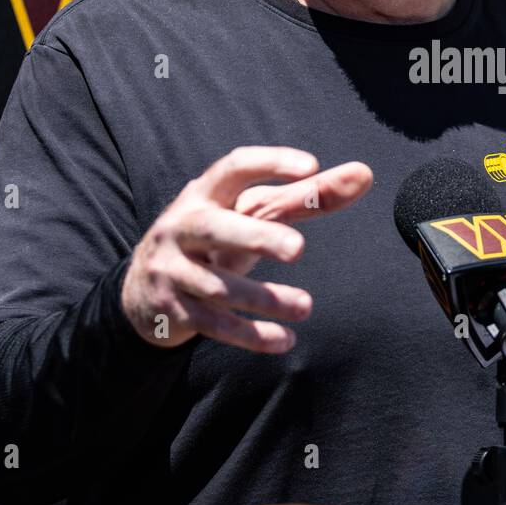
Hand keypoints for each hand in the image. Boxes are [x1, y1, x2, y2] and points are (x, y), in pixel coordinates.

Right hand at [121, 146, 372, 352]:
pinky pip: (213, 324)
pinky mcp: (173, 310)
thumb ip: (306, 196)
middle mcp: (182, 227)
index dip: (269, 163)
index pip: (234, 167)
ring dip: (264, 298)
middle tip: (299, 249)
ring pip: (216, 286)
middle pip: (215, 228)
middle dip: (257, 237)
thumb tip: (363, 173)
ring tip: (306, 307)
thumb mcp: (252, 215)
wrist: (142, 291)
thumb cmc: (215, 239)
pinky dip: (250, 334)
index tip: (311, 166)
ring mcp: (172, 270)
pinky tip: (284, 340)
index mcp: (204, 194)